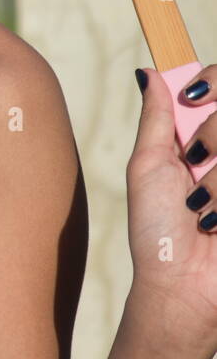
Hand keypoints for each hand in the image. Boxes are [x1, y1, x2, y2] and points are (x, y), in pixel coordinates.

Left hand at [124, 66, 216, 356]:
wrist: (183, 286)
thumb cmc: (158, 230)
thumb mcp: (148, 168)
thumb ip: (157, 119)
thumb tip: (148, 73)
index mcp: (206, 138)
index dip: (216, 81)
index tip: (194, 97)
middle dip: (214, 136)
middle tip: (195, 163)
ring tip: (204, 211)